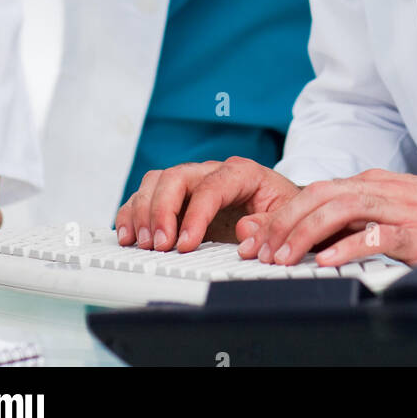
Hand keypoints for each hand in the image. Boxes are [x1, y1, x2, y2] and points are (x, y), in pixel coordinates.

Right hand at [115, 157, 299, 252]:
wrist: (280, 207)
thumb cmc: (283, 209)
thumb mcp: (288, 216)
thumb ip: (270, 224)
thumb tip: (244, 230)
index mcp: (242, 173)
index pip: (213, 186)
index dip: (196, 215)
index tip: (185, 244)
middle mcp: (211, 172)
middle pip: (176, 177)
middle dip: (162, 210)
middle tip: (160, 245)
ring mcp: (191, 183)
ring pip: (156, 182)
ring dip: (143, 212)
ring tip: (142, 243)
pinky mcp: (176, 198)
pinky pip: (145, 196)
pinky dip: (132, 213)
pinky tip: (128, 236)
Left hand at [236, 169, 416, 267]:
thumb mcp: (390, 210)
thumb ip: (354, 219)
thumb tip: (311, 238)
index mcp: (370, 182)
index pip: (315, 190)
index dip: (282, 213)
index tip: (259, 238)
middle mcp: (380, 188)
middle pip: (319, 195)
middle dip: (283, 222)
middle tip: (261, 250)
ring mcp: (398, 208)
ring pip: (340, 210)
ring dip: (305, 234)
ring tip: (284, 258)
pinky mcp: (415, 233)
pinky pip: (376, 236)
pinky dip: (347, 246)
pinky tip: (327, 260)